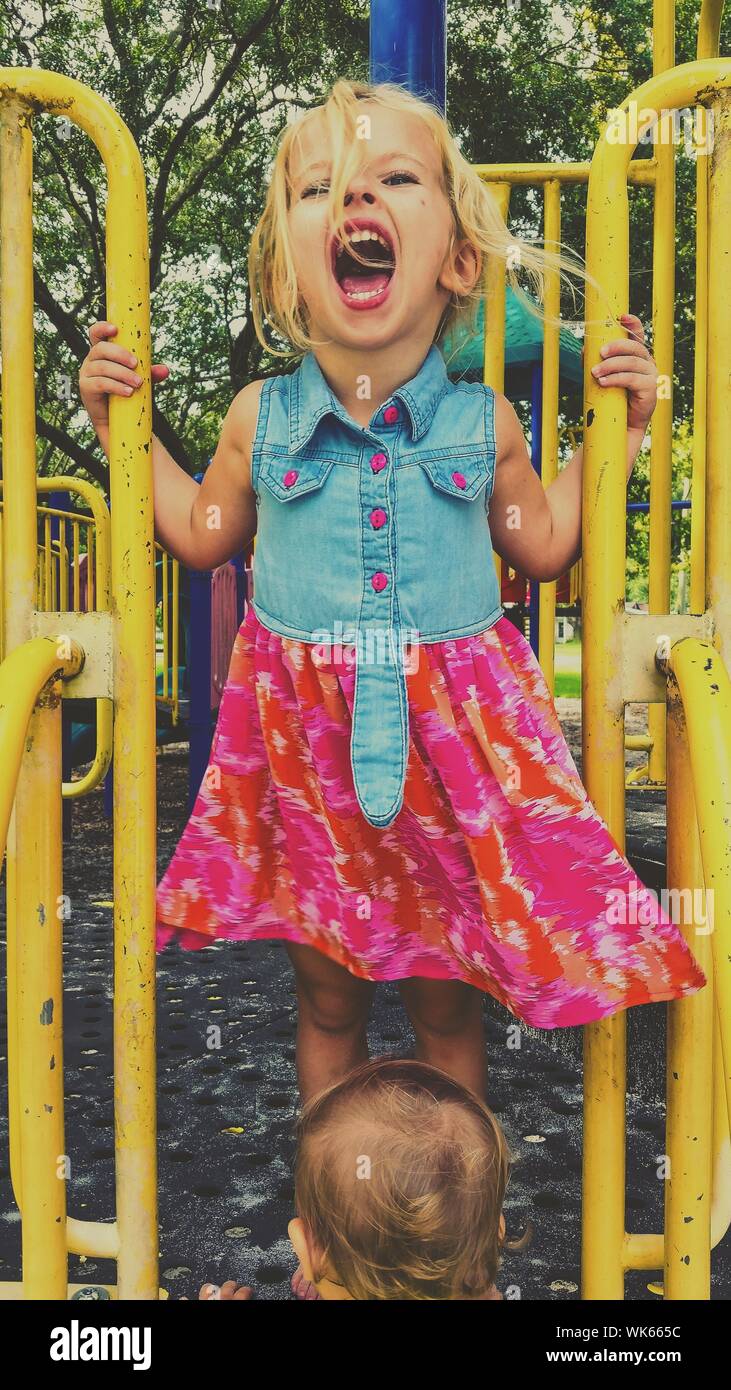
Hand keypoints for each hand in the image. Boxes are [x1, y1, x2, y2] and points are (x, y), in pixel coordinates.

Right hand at [79, 320, 169, 434]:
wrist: (115, 420)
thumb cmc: (126, 393)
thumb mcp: (139, 380)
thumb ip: (151, 373)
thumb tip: (165, 370)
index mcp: (102, 353)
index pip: (96, 334)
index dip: (102, 328)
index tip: (115, 329)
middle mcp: (91, 360)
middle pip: (101, 349)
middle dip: (119, 354)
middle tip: (135, 364)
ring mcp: (86, 374)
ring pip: (102, 367)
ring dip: (122, 373)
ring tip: (138, 383)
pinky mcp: (86, 389)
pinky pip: (100, 383)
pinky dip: (116, 386)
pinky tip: (128, 392)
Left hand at [585, 313, 657, 435]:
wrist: (622, 425)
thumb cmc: (612, 398)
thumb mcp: (603, 376)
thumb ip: (596, 361)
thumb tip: (584, 349)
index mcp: (637, 356)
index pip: (638, 335)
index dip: (633, 324)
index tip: (622, 317)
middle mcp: (647, 362)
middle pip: (634, 347)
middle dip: (616, 346)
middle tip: (599, 352)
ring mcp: (651, 375)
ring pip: (632, 363)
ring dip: (611, 365)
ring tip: (595, 372)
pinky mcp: (650, 389)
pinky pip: (633, 379)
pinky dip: (616, 379)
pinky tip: (603, 382)